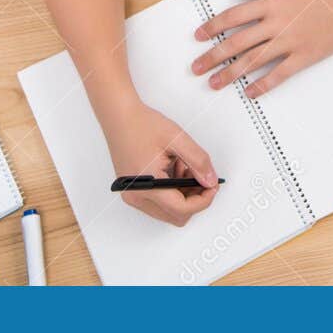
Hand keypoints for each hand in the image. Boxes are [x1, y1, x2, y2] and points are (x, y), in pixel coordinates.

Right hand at [102, 101, 218, 226]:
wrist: (119, 117)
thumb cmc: (142, 125)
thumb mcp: (177, 139)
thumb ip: (198, 161)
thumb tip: (210, 181)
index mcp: (148, 185)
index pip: (181, 209)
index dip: (203, 200)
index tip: (213, 186)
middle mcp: (137, 196)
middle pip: (175, 215)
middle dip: (194, 199)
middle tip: (202, 177)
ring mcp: (133, 195)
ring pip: (168, 211)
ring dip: (183, 194)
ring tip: (184, 167)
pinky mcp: (133, 190)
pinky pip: (159, 202)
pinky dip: (172, 191)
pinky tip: (173, 168)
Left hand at [191, 0, 332, 99]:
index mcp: (272, 3)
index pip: (233, 16)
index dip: (212, 27)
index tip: (198, 36)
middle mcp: (277, 24)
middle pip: (237, 42)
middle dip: (212, 56)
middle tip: (196, 67)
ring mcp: (290, 42)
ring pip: (253, 61)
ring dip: (230, 74)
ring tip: (214, 84)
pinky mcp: (304, 57)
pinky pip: (279, 75)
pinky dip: (263, 85)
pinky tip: (249, 92)